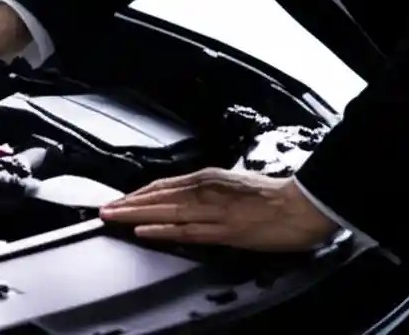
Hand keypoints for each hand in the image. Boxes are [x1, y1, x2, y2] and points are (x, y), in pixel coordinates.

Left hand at [98, 168, 339, 251]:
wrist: (304, 203)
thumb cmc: (275, 196)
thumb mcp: (234, 185)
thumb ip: (210, 190)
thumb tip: (190, 198)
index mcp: (208, 178)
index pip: (164, 185)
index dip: (139, 194)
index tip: (120, 200)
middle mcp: (206, 190)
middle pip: (158, 197)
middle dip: (128, 203)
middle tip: (104, 209)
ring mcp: (213, 210)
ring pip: (166, 212)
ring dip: (135, 214)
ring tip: (112, 217)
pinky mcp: (224, 230)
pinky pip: (187, 230)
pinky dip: (162, 230)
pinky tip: (143, 231)